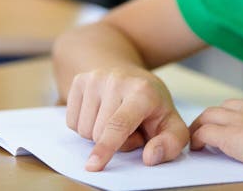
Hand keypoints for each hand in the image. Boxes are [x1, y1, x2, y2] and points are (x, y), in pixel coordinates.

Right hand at [65, 66, 189, 171]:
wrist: (132, 78)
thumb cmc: (152, 107)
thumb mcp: (171, 125)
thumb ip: (170, 144)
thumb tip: (150, 157)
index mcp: (143, 91)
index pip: (119, 124)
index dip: (106, 147)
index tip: (94, 165)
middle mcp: (117, 79)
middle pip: (98, 132)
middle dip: (111, 142)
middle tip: (129, 129)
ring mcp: (95, 77)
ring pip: (82, 129)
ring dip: (96, 135)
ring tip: (114, 120)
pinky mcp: (79, 80)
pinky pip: (71, 121)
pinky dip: (84, 125)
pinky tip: (99, 113)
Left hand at [189, 92, 242, 174]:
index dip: (239, 113)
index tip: (237, 122)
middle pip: (226, 105)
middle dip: (216, 115)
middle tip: (208, 126)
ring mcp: (240, 119)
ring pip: (210, 114)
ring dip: (201, 124)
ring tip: (196, 136)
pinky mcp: (230, 135)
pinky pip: (205, 132)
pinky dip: (197, 138)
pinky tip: (196, 147)